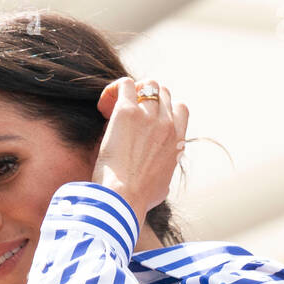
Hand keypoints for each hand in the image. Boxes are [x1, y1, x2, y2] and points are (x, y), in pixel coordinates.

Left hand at [92, 77, 187, 228]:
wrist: (124, 199)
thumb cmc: (138, 200)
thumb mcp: (162, 188)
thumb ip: (164, 174)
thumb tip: (161, 180)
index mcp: (177, 141)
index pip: (179, 108)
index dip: (163, 108)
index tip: (146, 122)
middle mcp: (167, 125)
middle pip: (162, 92)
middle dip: (145, 98)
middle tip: (126, 116)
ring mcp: (149, 116)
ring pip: (146, 85)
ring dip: (131, 92)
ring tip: (112, 110)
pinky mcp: (127, 112)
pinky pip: (124, 84)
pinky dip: (113, 91)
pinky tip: (103, 108)